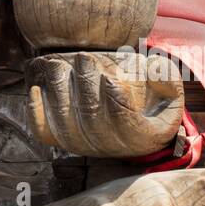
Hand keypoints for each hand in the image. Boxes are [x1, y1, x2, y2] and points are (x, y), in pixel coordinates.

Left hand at [26, 49, 183, 157]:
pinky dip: (36, 113)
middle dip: (86, 88)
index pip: (126, 125)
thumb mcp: (169, 88)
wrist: (130, 117)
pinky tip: (35, 89)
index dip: (116, 103)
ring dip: (59, 93)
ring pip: (66, 125)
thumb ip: (166, 77)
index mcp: (141, 137)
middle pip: (92, 122)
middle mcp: (110, 147)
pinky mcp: (61, 139)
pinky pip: (43, 132)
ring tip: (57, 65)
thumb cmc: (150, 97)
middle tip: (83, 58)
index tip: (110, 77)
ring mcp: (83, 145)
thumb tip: (150, 67)